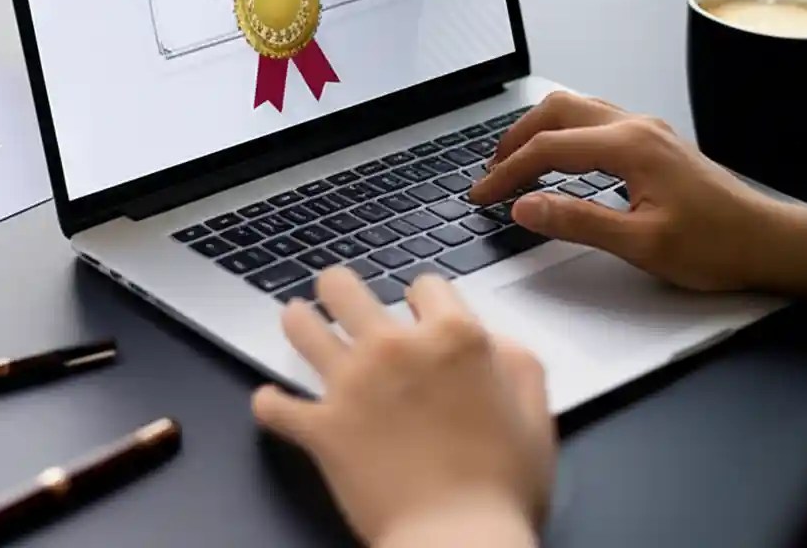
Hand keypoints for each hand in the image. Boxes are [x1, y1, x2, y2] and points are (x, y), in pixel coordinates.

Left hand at [252, 268, 555, 547]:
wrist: (459, 539)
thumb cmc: (503, 486)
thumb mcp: (535, 414)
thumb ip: (516, 363)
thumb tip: (492, 340)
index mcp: (454, 338)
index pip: (426, 284)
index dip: (423, 297)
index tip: (417, 310)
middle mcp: (396, 348)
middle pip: (344, 288)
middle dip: (339, 288)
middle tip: (337, 294)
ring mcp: (352, 385)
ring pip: (301, 327)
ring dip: (298, 322)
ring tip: (296, 319)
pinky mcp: (321, 428)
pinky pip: (275, 405)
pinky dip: (271, 403)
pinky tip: (272, 401)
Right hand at [469, 91, 782, 291]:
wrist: (768, 243)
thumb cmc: (715, 246)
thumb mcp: (640, 244)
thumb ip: (577, 221)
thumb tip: (525, 207)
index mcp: (630, 146)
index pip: (548, 147)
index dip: (507, 172)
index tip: (482, 195)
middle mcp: (637, 127)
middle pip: (557, 111)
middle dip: (515, 139)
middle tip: (490, 173)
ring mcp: (647, 131)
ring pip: (576, 109)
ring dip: (538, 130)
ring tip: (513, 163)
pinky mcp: (654, 143)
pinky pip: (595, 121)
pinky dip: (563, 134)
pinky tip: (557, 160)